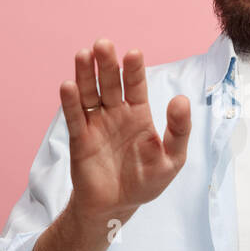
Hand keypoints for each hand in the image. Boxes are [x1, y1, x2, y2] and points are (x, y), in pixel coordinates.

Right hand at [60, 39, 190, 219]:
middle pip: (110, 83)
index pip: (136, 86)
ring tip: (83, 54)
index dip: (133, 70)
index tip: (133, 53)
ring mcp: (96, 124)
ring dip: (86, 75)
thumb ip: (179, 130)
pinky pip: (75, 118)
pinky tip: (68, 85)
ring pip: (90, 94)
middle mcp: (116, 113)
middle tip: (103, 44)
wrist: (117, 206)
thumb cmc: (146, 181)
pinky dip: (71, 103)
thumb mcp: (172, 160)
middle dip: (107, 64)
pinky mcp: (80, 139)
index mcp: (139, 113)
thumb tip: (181, 99)